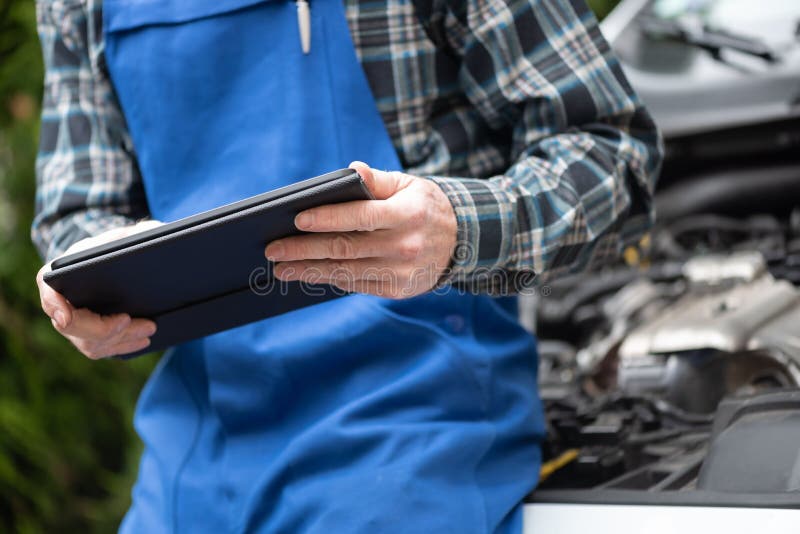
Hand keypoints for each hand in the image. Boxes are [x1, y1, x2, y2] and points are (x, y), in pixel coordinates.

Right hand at [37, 220, 162, 358]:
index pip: (48, 293)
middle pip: (73, 326)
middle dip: (103, 328)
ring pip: (90, 343)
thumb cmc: (105, 247)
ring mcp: (72, 326)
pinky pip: (101, 349)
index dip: (55, 306)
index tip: (66, 317)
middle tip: (131, 321)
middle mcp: (58, 306)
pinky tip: (142, 340)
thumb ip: (133, 232)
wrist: (101, 265)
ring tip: (149, 329)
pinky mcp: (87, 338)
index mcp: (54, 278)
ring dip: (120, 339)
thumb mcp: (116, 235)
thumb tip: (156, 229)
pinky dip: (122, 347)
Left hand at [265, 161, 456, 297]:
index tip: (296, 220)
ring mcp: (401, 271)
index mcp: (407, 214)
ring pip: (346, 272)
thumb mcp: (410, 186)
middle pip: (345, 248)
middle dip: (304, 250)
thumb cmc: (425, 207)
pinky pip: (357, 284)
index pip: (360, 217)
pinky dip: (331, 279)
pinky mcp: (397, 289)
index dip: (327, 219)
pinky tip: (310, 274)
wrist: (462, 242)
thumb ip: (379, 181)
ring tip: (281, 268)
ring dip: (309, 271)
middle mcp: (405, 245)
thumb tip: (352, 170)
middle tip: (273, 250)